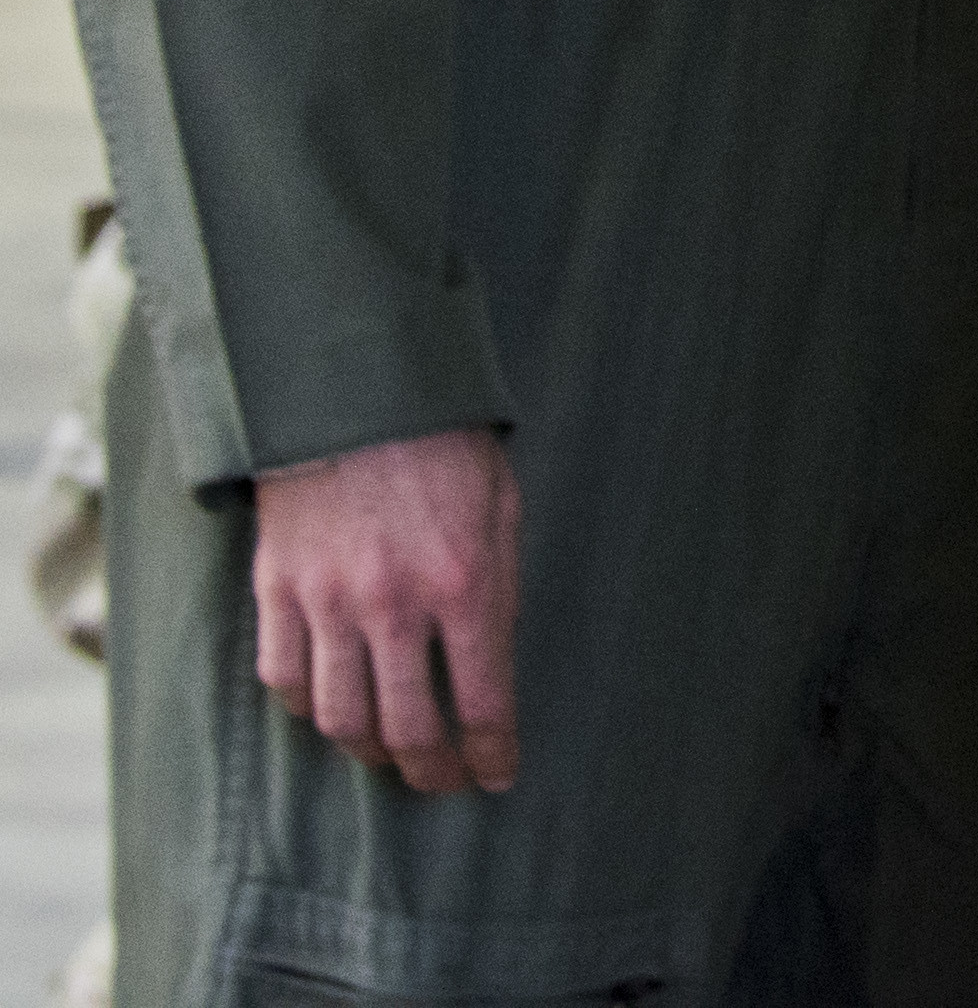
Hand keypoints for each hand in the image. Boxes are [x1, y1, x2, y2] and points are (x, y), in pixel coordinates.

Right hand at [250, 427, 519, 795]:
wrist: (353, 396)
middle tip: (444, 782)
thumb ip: (498, 589)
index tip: (498, 776)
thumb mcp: (501, 511)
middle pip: (407, 727)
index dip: (492, 752)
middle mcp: (393, 604)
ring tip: (391, 758)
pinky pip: (285, 678)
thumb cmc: (444, 449)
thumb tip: (494, 663)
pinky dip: (308, 709)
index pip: (483, 701)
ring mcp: (326, 601)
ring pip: (340, 717)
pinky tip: (333, 712)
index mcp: (463, 583)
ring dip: (369, 752)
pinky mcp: (277, 591)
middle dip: (431, 769)